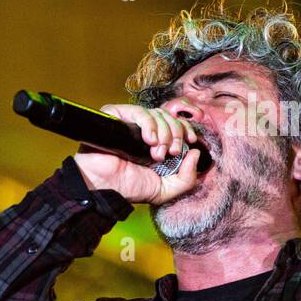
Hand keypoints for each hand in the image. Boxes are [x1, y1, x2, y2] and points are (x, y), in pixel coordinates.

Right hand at [73, 103, 201, 204]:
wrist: (105, 188)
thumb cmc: (129, 188)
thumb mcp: (165, 190)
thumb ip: (187, 179)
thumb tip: (195, 153)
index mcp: (157, 143)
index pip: (176, 124)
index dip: (185, 129)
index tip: (191, 140)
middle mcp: (145, 131)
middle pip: (169, 117)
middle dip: (175, 134)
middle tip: (170, 152)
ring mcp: (130, 123)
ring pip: (157, 113)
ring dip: (163, 132)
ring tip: (156, 152)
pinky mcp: (116, 117)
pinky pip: (138, 111)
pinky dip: (149, 124)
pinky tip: (148, 139)